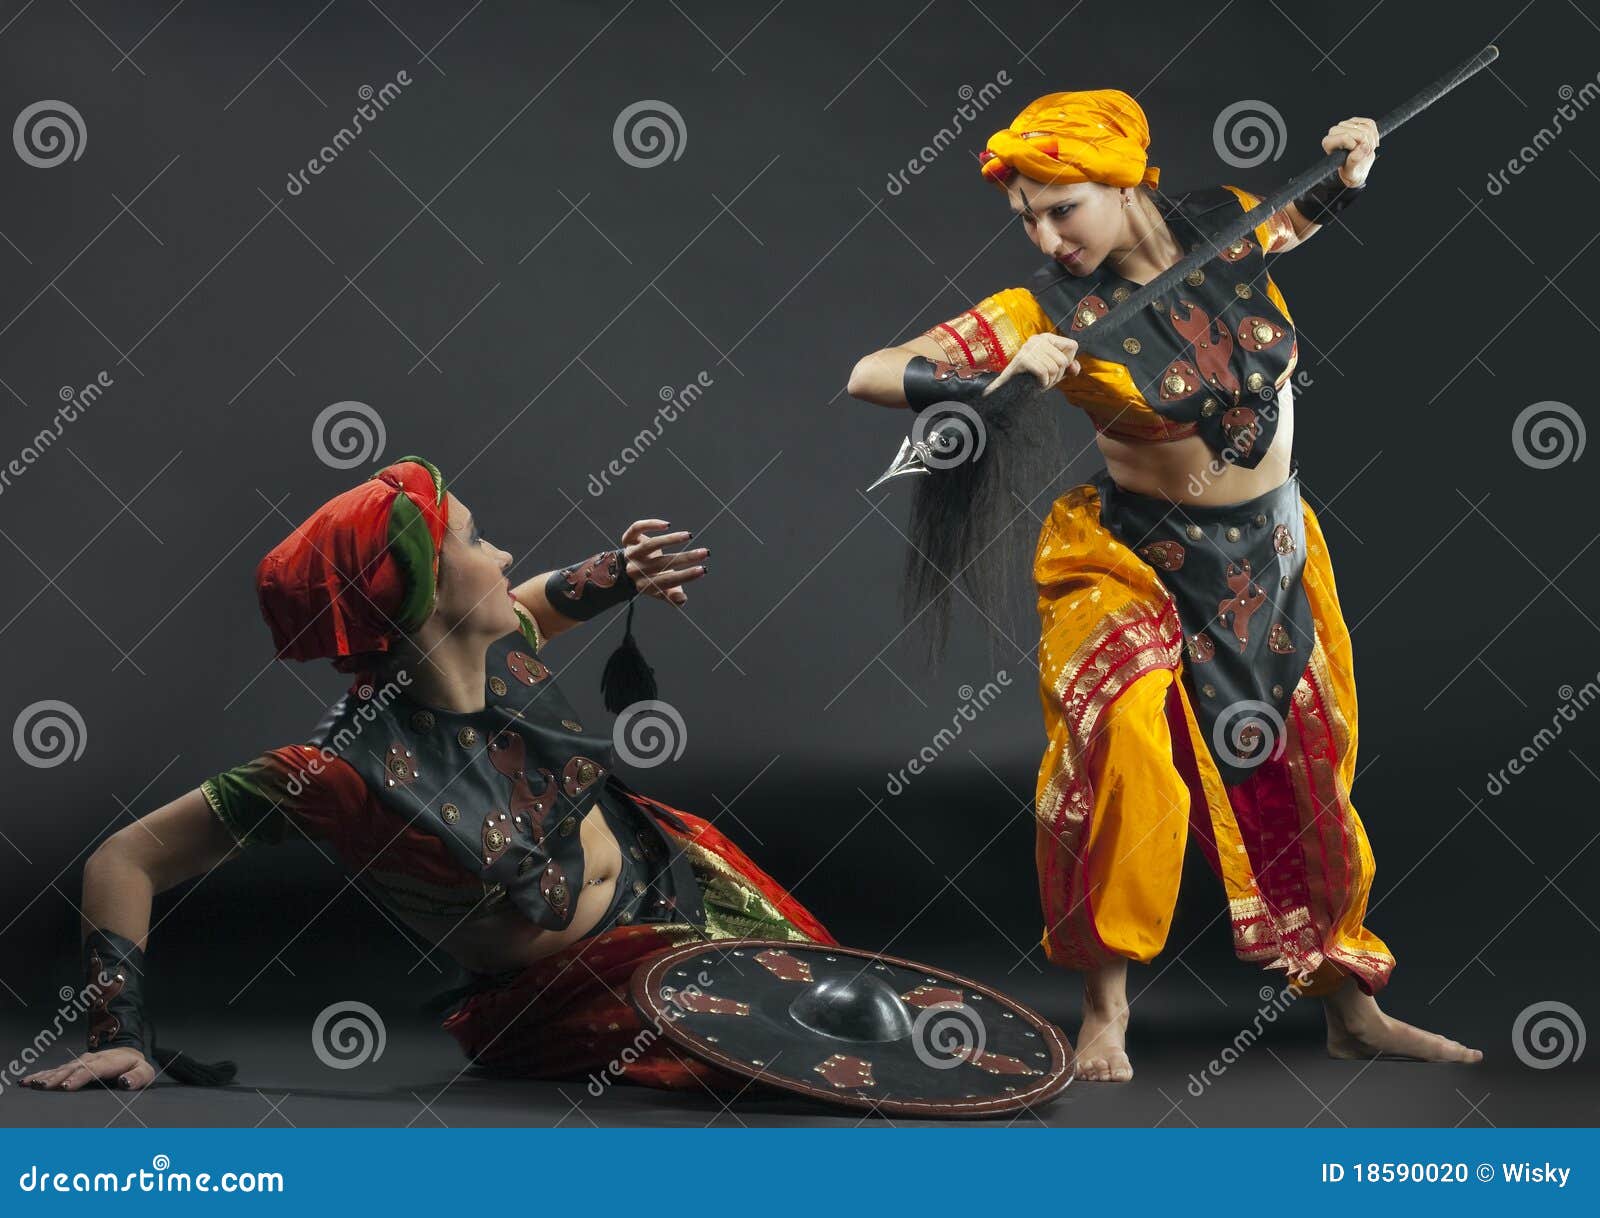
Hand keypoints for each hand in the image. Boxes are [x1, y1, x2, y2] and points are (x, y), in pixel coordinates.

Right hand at [21, 1047, 154, 1091]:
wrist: (128, 1054)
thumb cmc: (135, 1068)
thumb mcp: (145, 1072)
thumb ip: (137, 1077)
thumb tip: (126, 1081)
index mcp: (110, 1061)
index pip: (94, 1069)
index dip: (80, 1077)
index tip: (66, 1086)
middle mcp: (93, 1059)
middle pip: (74, 1068)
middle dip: (59, 1077)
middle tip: (44, 1087)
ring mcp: (81, 1061)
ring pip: (62, 1068)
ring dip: (47, 1076)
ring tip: (33, 1084)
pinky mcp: (73, 1065)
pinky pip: (55, 1069)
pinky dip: (41, 1075)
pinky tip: (28, 1081)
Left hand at [619, 519, 706, 606]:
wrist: (628, 570)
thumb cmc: (653, 580)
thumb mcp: (664, 591)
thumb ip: (673, 597)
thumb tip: (682, 599)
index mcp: (643, 585)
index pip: (667, 581)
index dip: (685, 576)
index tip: (703, 570)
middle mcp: (634, 570)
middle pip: (661, 563)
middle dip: (685, 558)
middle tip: (704, 553)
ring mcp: (630, 554)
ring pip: (651, 544)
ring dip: (671, 539)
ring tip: (689, 536)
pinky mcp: (628, 539)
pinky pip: (637, 528)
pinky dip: (651, 524)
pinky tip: (667, 525)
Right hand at [983, 333, 1079, 395]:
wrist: (1008, 389)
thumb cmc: (1031, 378)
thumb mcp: (1053, 371)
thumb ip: (1068, 367)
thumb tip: (1076, 368)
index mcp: (1046, 337)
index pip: (1072, 346)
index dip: (1068, 362)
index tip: (1056, 370)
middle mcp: (1037, 339)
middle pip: (1064, 360)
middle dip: (1058, 375)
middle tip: (1047, 380)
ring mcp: (1029, 348)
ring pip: (1054, 368)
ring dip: (1050, 381)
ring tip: (1041, 383)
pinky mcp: (1023, 359)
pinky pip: (1044, 372)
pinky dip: (1043, 383)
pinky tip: (1038, 384)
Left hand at [1322, 116, 1378, 187]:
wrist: (1357, 166)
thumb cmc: (1351, 170)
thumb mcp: (1351, 170)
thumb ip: (1354, 160)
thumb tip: (1363, 146)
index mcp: (1328, 142)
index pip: (1345, 137)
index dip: (1355, 146)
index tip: (1356, 155)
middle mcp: (1334, 131)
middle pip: (1358, 132)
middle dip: (1366, 144)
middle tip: (1366, 153)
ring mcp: (1345, 124)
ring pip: (1366, 127)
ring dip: (1371, 140)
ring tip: (1367, 149)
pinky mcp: (1355, 120)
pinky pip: (1370, 123)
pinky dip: (1374, 134)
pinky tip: (1371, 142)